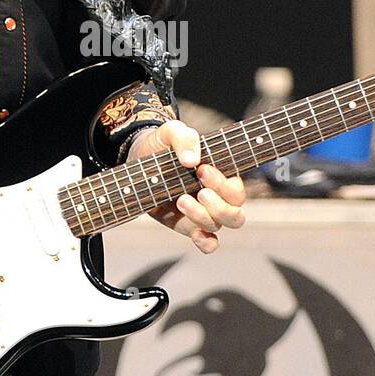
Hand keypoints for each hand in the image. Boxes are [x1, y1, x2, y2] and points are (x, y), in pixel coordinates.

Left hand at [126, 120, 245, 252]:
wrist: (138, 157)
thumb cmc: (162, 143)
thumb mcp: (171, 132)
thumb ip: (185, 138)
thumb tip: (191, 160)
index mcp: (222, 174)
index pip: (235, 187)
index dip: (222, 183)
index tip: (201, 169)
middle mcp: (217, 196)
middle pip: (236, 214)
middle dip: (218, 206)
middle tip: (199, 191)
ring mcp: (203, 213)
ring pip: (219, 226)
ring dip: (202, 217)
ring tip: (180, 200)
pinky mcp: (187, 225)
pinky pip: (208, 243)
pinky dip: (206, 243)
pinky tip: (195, 234)